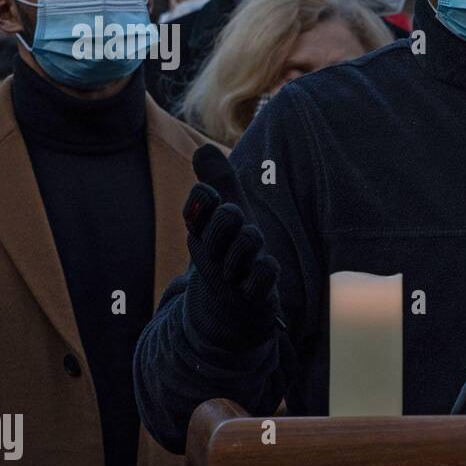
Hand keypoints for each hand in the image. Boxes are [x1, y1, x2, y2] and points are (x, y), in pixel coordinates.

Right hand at [182, 145, 280, 347]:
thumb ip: (216, 184)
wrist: (224, 317)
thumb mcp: (222, 221)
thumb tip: (204, 148)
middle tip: (235, 220)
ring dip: (253, 240)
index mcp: (201, 234)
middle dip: (234, 214)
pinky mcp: (250, 299)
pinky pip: (263, 276)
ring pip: (249, 242)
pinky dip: (267, 270)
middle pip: (226, 219)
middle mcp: (211, 254)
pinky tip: (265, 271)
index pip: (198, 206)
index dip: (204, 197)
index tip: (208, 196)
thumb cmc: (227, 257)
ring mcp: (230, 278)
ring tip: (250, 247)